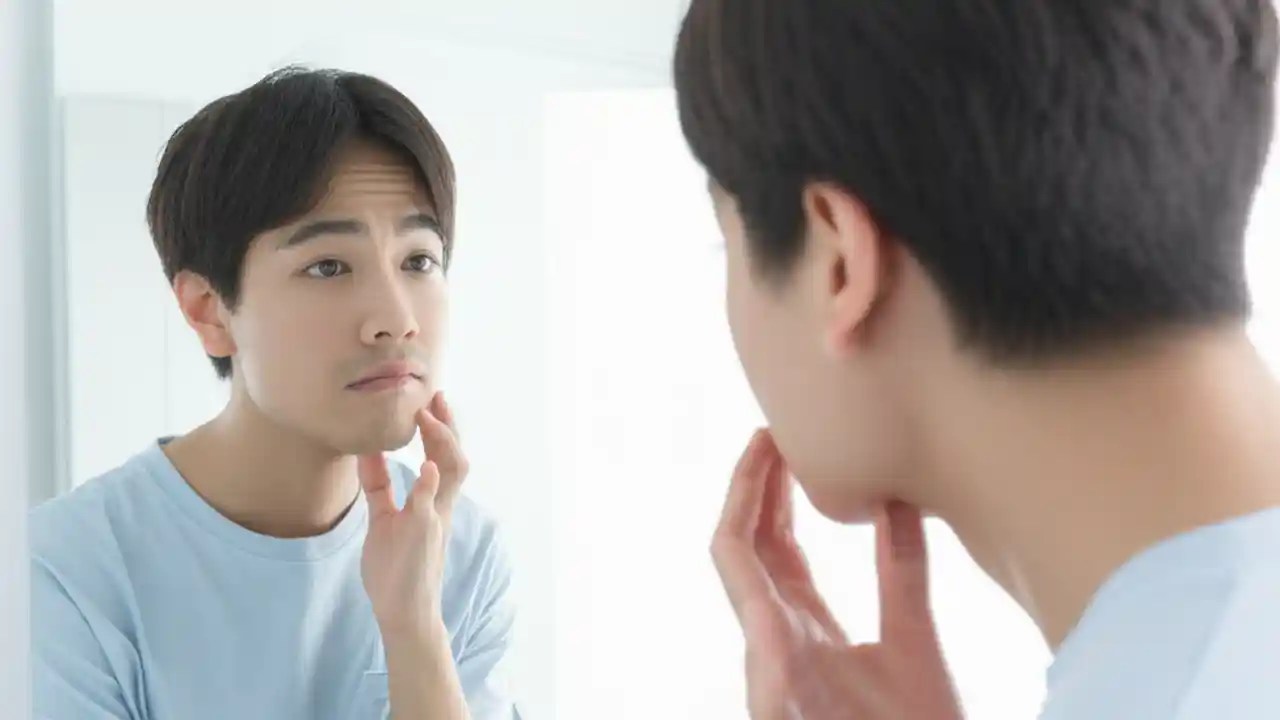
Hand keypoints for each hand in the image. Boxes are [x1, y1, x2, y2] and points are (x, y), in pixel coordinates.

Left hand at [359, 391, 468, 634]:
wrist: (405, 611)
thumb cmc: (395, 570)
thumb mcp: (382, 520)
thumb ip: (379, 488)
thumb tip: (366, 454)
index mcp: (432, 503)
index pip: (441, 457)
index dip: (437, 430)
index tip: (426, 404)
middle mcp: (439, 507)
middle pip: (454, 456)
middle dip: (447, 425)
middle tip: (436, 396)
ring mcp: (433, 519)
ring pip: (451, 472)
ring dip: (441, 442)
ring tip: (428, 417)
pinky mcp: (421, 535)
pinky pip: (426, 505)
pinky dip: (427, 483)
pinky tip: (423, 463)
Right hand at [711, 430, 963, 719]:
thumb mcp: (913, 635)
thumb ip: (901, 571)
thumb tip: (898, 502)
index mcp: (806, 628)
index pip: (774, 546)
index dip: (770, 491)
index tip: (783, 440)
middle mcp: (781, 641)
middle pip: (747, 549)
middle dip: (752, 487)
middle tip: (768, 430)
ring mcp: (775, 673)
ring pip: (737, 579)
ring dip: (744, 517)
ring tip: (763, 463)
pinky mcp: (780, 709)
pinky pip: (761, 652)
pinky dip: (762, 614)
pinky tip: (778, 565)